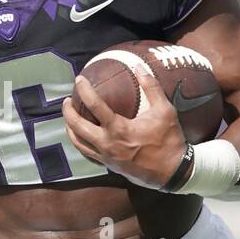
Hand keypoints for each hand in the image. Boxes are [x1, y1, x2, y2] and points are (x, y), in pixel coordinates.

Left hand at [62, 68, 188, 190]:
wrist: (172, 171)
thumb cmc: (169, 140)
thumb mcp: (165, 110)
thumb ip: (151, 87)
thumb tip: (139, 67)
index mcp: (119, 129)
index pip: (94, 105)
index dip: (84, 90)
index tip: (78, 80)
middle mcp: (107, 143)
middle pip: (77, 126)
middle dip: (68, 112)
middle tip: (67, 100)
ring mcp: (105, 156)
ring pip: (78, 143)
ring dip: (70, 128)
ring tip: (69, 117)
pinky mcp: (108, 165)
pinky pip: (87, 153)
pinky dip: (80, 143)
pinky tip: (81, 136)